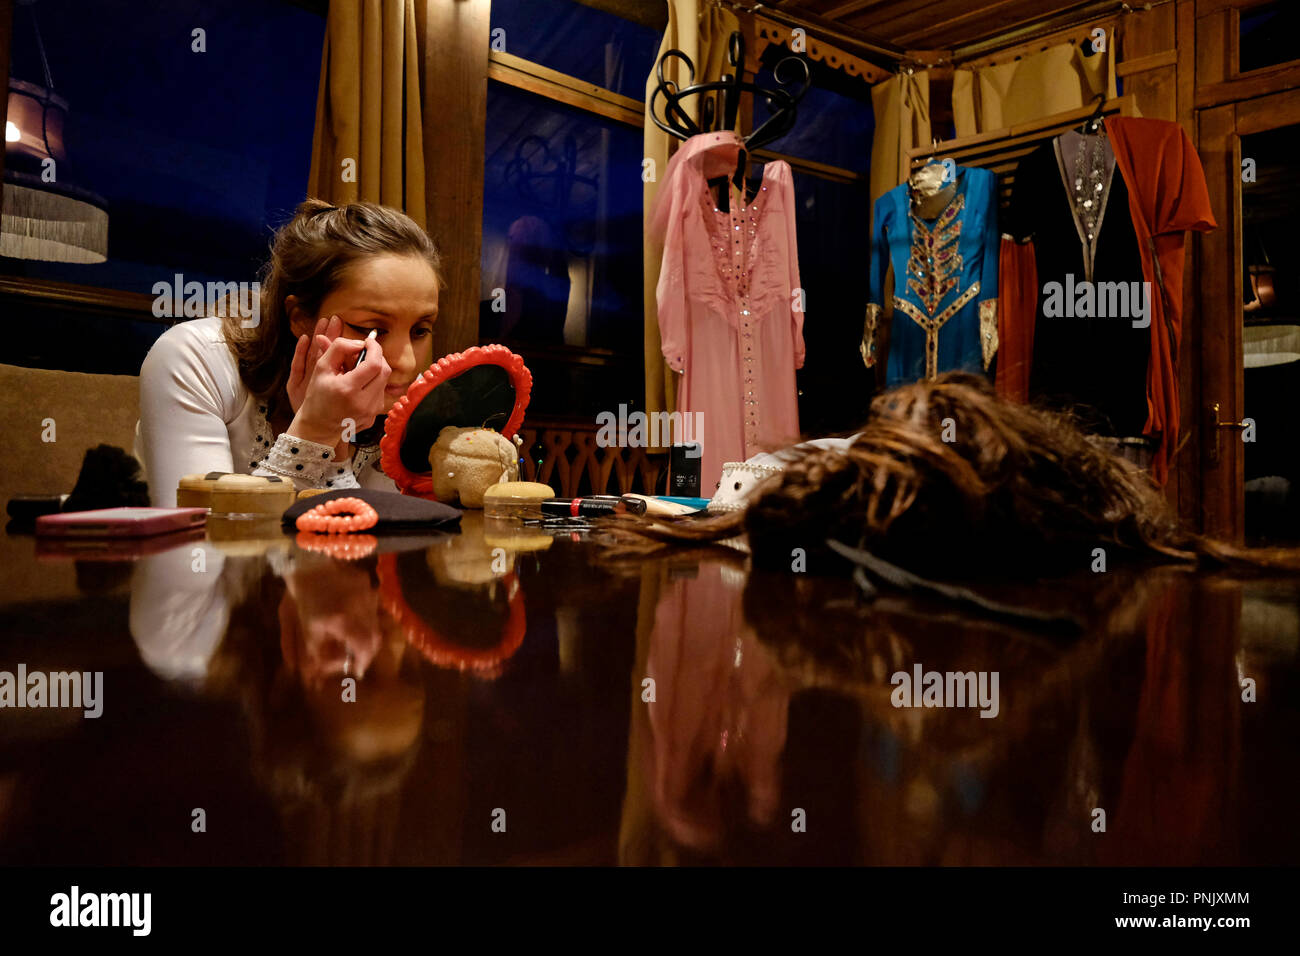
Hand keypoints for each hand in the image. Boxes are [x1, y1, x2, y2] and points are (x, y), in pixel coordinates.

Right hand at [288, 332, 391, 446]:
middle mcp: (362, 403)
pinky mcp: (373, 418)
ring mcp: (370, 412)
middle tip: (365, 353)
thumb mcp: (321, 367)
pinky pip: (380, 394)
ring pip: (384, 382)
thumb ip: (338, 348)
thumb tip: (359, 342)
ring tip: (358, 371)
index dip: (375, 348)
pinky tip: (359, 386)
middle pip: (384, 371)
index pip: (374, 363)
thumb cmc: (317, 395)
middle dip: (377, 357)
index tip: (368, 341)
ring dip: (375, 371)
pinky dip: (373, 385)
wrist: (317, 427)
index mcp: (348, 389)